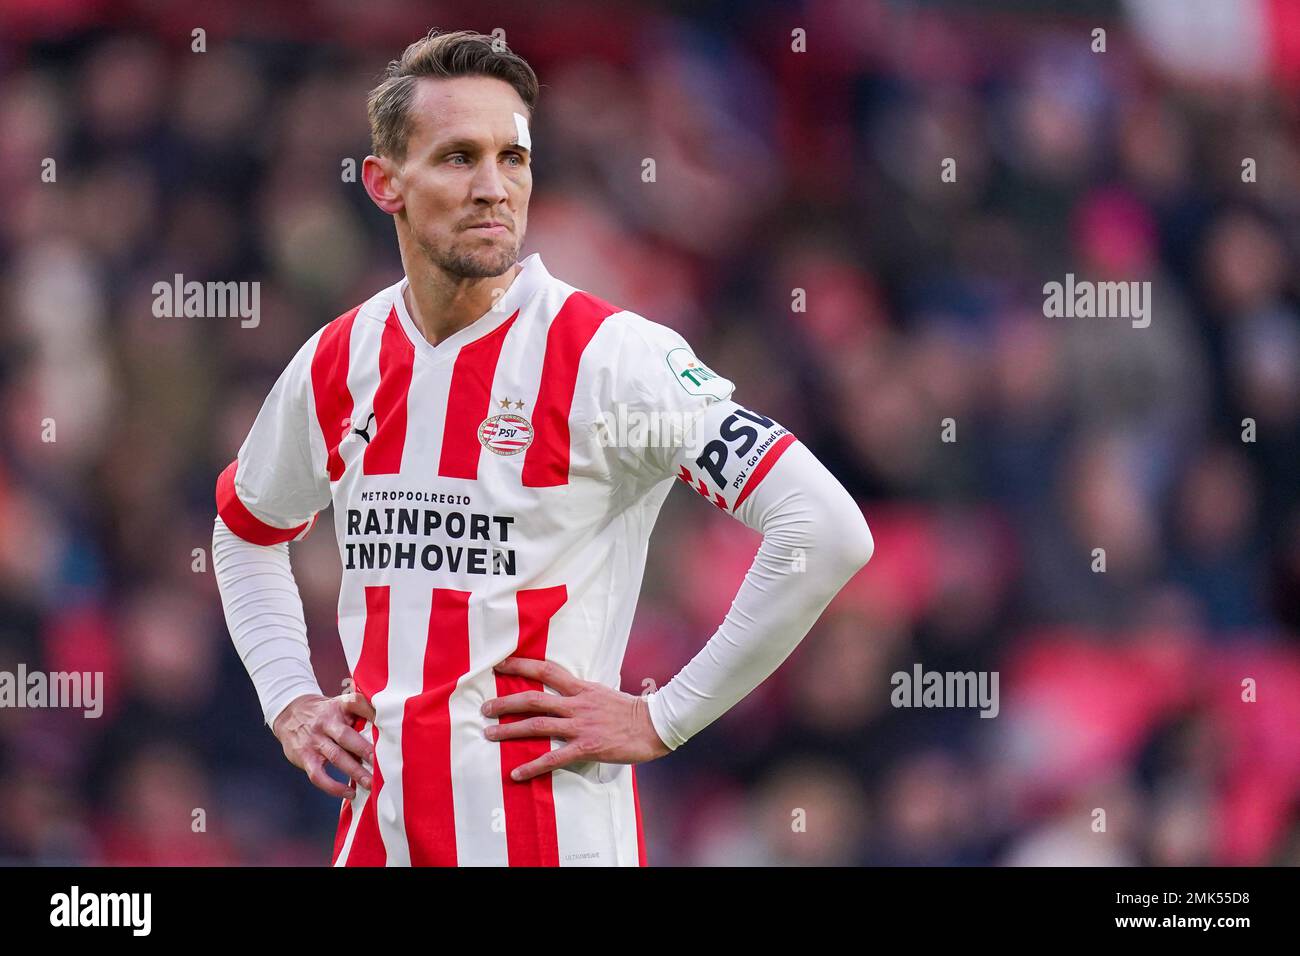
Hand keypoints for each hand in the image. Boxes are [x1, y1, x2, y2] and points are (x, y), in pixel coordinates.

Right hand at [272, 689, 376, 798]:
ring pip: (336, 757)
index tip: (389, 723)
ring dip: (355, 772)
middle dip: (366, 750)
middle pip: (347, 736)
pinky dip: (334, 787)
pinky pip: (318, 775)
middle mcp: (326, 722)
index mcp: (339, 706)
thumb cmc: (325, 713)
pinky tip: (350, 793)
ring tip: (372, 784)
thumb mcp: (340, 706)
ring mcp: (314, 740)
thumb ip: (359, 716)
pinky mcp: (305, 757)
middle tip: (384, 764)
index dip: (372, 711)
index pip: (356, 703)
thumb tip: (387, 733)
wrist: (289, 713)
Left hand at [482, 657, 671, 781]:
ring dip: (510, 730)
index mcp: (582, 688)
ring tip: (489, 734)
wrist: (655, 725)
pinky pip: (554, 757)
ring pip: (538, 726)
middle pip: (533, 699)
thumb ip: (583, 694)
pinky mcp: (587, 747)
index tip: (499, 665)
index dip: (521, 666)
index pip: (546, 671)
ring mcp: (581, 725)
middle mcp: (577, 704)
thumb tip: (567, 694)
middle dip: (505, 703)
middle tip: (484, 709)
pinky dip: (533, 766)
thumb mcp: (604, 694)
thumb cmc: (632, 711)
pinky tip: (516, 773)